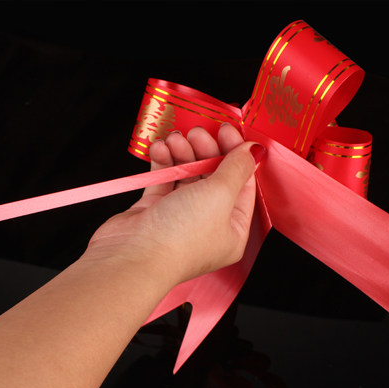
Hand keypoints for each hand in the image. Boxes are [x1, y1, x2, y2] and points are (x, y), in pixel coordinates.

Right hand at [86, 125, 260, 285]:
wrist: (133, 256)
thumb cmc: (180, 236)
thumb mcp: (220, 195)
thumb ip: (237, 168)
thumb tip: (255, 151)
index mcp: (232, 229)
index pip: (241, 184)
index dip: (235, 154)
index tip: (226, 131)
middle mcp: (208, 225)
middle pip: (213, 177)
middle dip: (205, 150)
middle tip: (197, 133)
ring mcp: (180, 218)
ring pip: (187, 175)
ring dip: (182, 153)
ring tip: (174, 139)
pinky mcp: (154, 212)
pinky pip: (164, 180)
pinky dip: (163, 162)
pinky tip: (160, 149)